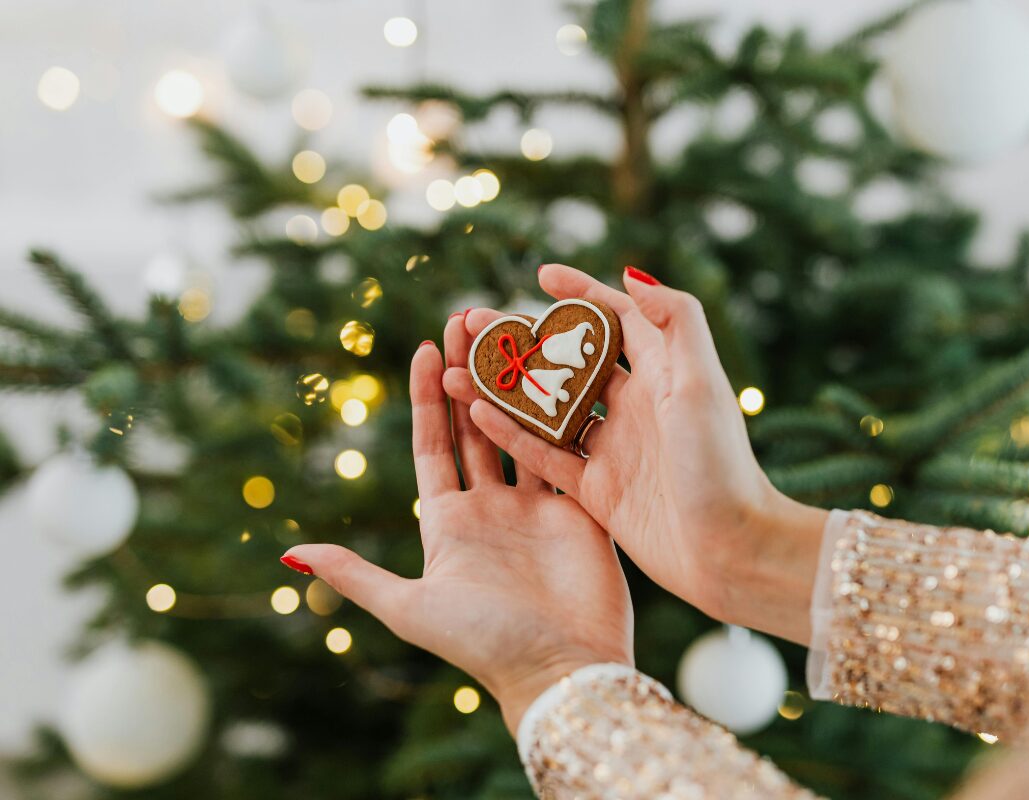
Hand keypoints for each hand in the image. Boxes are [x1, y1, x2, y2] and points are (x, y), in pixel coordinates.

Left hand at [281, 314, 632, 733]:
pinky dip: (564, 411)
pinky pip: (567, 449)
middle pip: (477, 425)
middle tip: (467, 318)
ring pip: (525, 428)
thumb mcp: (409, 606)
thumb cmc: (483, 643)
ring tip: (512, 331)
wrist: (561, 672)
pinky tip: (563, 370)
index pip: (434, 444)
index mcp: (449, 523)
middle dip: (471, 373)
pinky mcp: (581, 508)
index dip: (429, 397)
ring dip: (518, 382)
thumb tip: (289, 551)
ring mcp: (539, 505)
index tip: (424, 348)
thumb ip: (356, 575)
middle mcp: (493, 507)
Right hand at [443, 265, 827, 644]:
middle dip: (523, 340)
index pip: (614, 318)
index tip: (540, 275)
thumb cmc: (723, 464)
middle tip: (475, 322)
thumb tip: (630, 274)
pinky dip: (511, 435)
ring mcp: (614, 448)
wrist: (733, 551)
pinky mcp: (599, 490)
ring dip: (504, 388)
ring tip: (457, 369)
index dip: (580, 293)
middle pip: (568, 361)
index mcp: (662, 373)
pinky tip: (474, 414)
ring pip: (547, 408)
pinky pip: (544, 455)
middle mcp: (635, 406)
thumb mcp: (703, 383)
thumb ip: (676, 321)